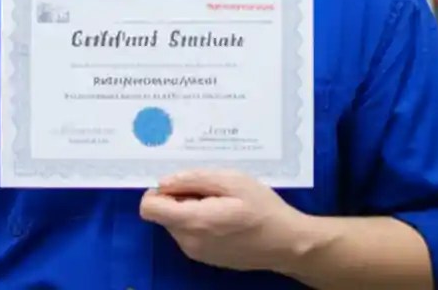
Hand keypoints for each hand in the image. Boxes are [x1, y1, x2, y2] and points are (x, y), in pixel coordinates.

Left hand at [139, 169, 310, 271]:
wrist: (288, 244)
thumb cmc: (263, 208)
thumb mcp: (231, 181)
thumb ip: (193, 179)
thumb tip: (164, 182)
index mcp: (192, 222)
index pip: (149, 208)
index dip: (158, 191)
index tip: (181, 184)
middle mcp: (188, 242)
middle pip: (163, 214)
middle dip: (178, 198)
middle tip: (210, 191)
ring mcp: (196, 253)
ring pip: (175, 223)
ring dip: (189, 210)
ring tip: (221, 203)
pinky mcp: (205, 258)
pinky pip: (188, 234)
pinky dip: (198, 222)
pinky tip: (224, 217)